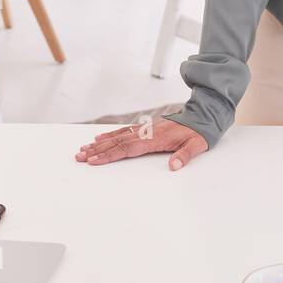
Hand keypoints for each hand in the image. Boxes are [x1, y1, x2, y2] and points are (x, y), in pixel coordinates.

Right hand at [75, 119, 208, 170]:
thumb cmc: (198, 132)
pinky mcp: (146, 128)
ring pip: (118, 136)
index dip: (110, 155)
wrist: (202, 116)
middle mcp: (147, 132)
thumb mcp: (197, 145)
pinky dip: (110, 135)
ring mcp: (145, 129)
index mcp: (156, 138)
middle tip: (79, 156)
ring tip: (83, 150)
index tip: (94, 160)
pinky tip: (99, 139)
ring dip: (100, 144)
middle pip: (117, 142)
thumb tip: (175, 165)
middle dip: (97, 151)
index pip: (128, 148)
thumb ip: (185, 155)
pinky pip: (124, 131)